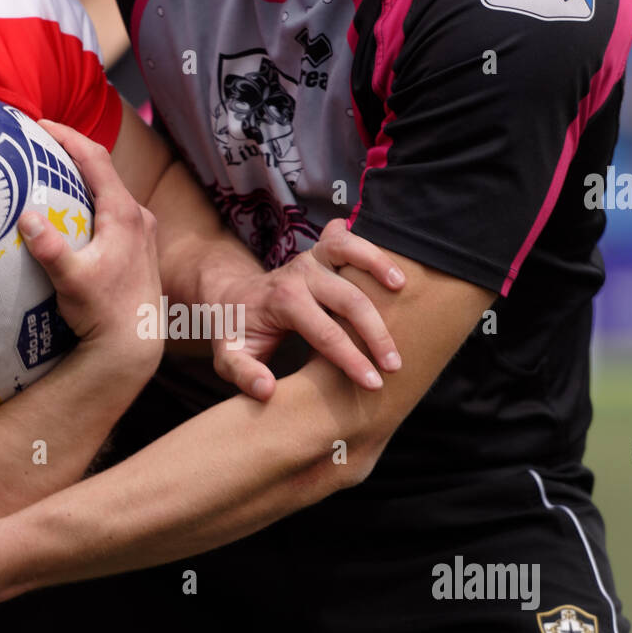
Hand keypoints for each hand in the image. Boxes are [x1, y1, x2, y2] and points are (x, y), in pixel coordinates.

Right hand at [17, 119, 163, 375]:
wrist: (133, 347)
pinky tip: (68, 215)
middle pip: (102, 171)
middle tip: (38, 145)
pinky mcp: (138, 250)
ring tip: (48, 174)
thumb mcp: (72, 281)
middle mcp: (139, 217)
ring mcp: (142, 234)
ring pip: (108, 192)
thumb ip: (51, 249)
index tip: (38, 124)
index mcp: (125, 214)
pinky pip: (111, 213)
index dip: (67, 135)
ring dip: (81, 179)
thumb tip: (27, 217)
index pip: (95, 158)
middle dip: (71, 153)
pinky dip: (88, 202)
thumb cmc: (104, 314)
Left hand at [205, 218, 405, 399]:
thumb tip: (268, 391)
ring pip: (352, 255)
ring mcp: (311, 259)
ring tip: (404, 291)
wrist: (229, 296)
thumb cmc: (234, 332)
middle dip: (376, 333)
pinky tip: (392, 267)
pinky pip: (348, 242)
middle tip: (395, 365)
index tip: (373, 384)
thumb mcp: (227, 358)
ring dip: (380, 269)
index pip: (325, 333)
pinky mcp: (320, 253)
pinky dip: (371, 249)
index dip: (351, 360)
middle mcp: (298, 275)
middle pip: (349, 300)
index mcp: (281, 301)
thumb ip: (243, 375)